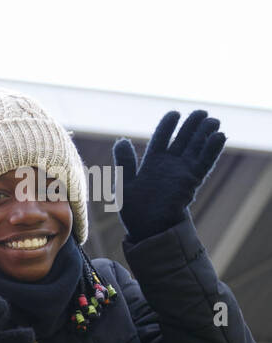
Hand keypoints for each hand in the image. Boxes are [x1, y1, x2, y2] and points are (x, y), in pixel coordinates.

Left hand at [113, 110, 225, 241]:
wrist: (149, 230)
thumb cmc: (134, 210)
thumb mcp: (124, 184)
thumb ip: (124, 162)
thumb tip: (122, 140)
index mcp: (151, 162)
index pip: (161, 138)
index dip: (168, 125)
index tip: (175, 113)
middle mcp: (169, 164)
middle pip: (183, 139)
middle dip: (191, 125)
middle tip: (202, 112)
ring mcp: (182, 172)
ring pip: (196, 148)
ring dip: (205, 134)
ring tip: (213, 120)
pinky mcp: (192, 181)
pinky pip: (204, 163)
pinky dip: (212, 150)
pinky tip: (220, 136)